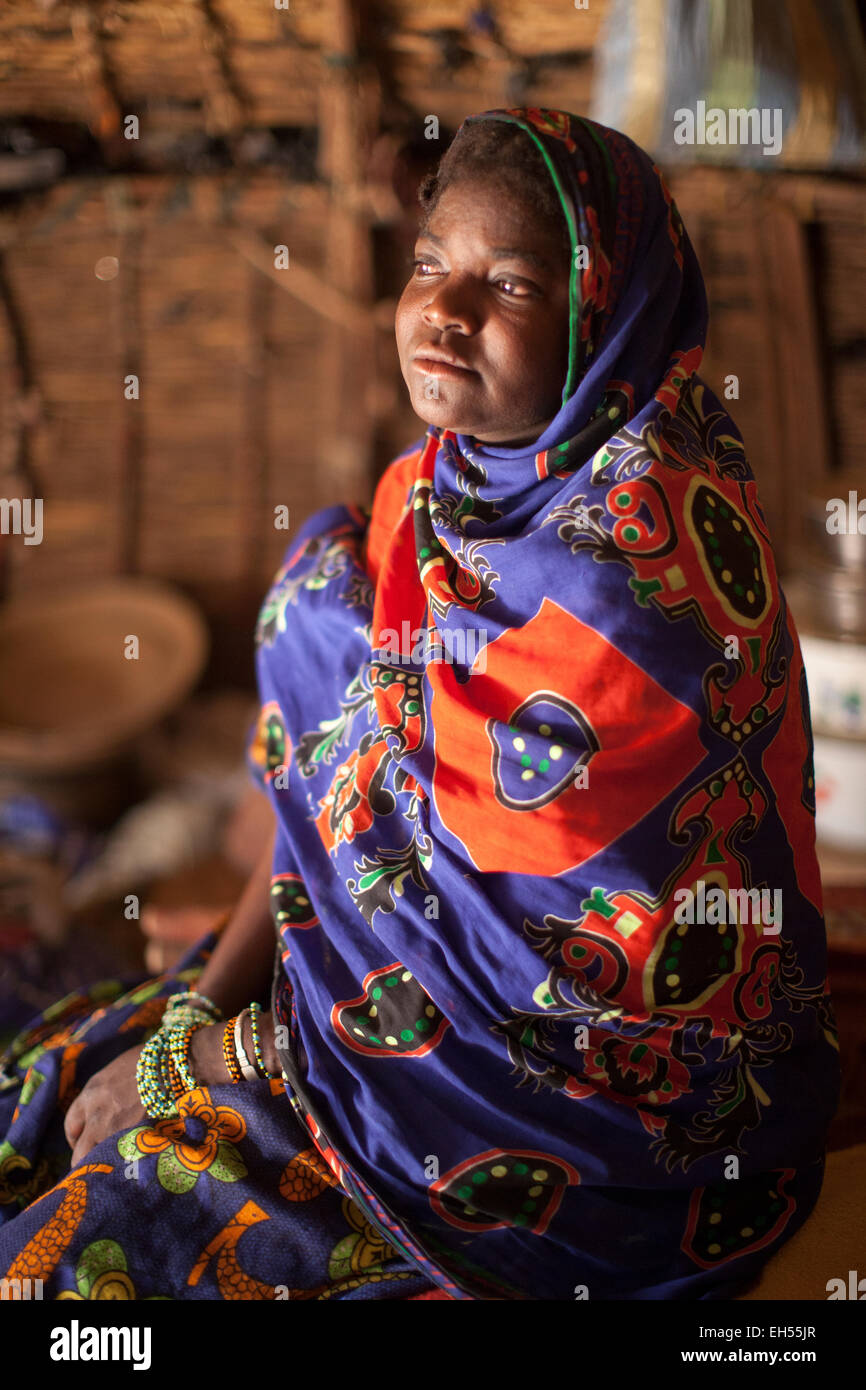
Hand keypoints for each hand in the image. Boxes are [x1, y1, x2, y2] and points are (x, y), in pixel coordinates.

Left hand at [64, 1046, 147, 1169]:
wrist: (174, 1063)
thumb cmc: (151, 1060)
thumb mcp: (118, 1070)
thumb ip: (106, 1093)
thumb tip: (108, 1106)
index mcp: (90, 1094)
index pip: (71, 1126)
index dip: (77, 1137)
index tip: (86, 1141)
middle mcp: (97, 1116)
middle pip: (80, 1152)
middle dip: (88, 1158)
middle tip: (101, 1160)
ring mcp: (116, 1131)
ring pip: (101, 1161)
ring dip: (109, 1163)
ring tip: (121, 1164)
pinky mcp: (136, 1141)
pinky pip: (125, 1161)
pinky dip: (130, 1164)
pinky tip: (138, 1161)